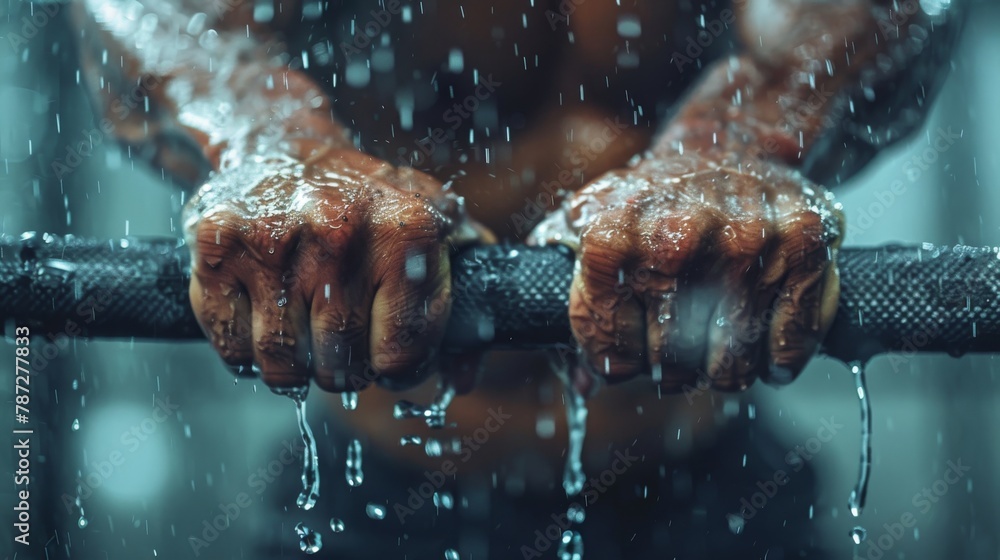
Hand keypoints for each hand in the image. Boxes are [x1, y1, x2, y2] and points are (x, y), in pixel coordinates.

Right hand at [183, 145, 478, 390]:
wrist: (285, 146)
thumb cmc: (369, 203)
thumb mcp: (435, 230)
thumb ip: (466, 300)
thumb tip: (461, 379)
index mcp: (406, 229)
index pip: (401, 353)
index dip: (397, 371)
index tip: (387, 359)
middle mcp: (339, 229)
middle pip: (340, 364)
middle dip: (344, 373)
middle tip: (342, 353)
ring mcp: (273, 237)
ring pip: (281, 362)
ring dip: (293, 371)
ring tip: (303, 344)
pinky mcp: (217, 245)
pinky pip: (230, 343)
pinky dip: (244, 355)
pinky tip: (263, 328)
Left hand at [530, 153, 842, 391]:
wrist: (729, 146)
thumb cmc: (655, 200)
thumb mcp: (591, 232)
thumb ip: (579, 306)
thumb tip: (585, 385)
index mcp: (611, 238)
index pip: (612, 354)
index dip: (621, 362)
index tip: (632, 351)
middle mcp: (675, 241)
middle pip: (670, 368)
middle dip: (671, 371)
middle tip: (678, 350)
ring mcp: (744, 245)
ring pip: (731, 371)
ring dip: (724, 372)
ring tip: (719, 345)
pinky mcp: (803, 248)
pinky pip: (788, 351)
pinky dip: (778, 362)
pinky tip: (765, 345)